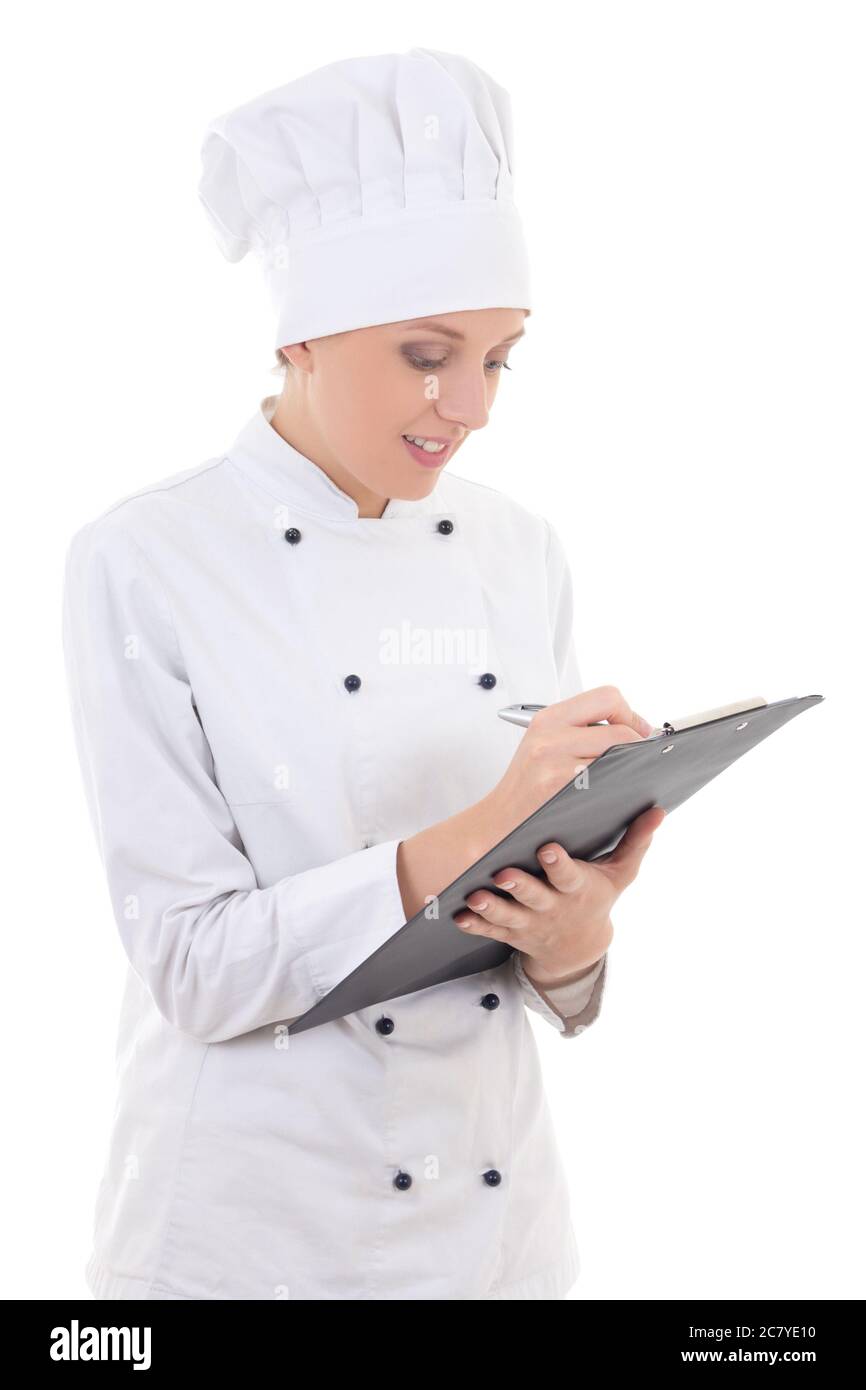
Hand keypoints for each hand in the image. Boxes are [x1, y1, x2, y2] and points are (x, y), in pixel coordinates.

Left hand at [452, 805, 664, 985]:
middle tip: (503, 873)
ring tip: (473, 896)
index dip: (559, 865)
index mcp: (577, 888)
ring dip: (490, 907)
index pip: (568, 875)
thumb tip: (658, 810)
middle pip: (534, 897)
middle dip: (519, 887)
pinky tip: (455, 914)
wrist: (578, 945)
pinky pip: (488, 930)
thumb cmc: (598, 896)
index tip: (548, 849)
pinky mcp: (509, 931)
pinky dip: (471, 923)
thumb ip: (636, 841)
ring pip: (506, 916)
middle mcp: (552, 906)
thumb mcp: (621, 873)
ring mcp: (529, 921)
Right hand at [491, 686, 653, 825]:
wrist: (499, 821)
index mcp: (548, 718)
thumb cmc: (526, 786)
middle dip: (636, 743)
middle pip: (619, 729)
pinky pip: (608, 779)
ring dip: (629, 765)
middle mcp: (550, 736)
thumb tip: (630, 726)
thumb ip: (580, 728)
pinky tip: (613, 790)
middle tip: (640, 754)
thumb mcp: (544, 743)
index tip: (637, 730)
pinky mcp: (560, 787)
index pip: (607, 698)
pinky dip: (618, 784)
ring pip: (618, 754)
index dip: (630, 713)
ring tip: (625, 772)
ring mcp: (555, 762)